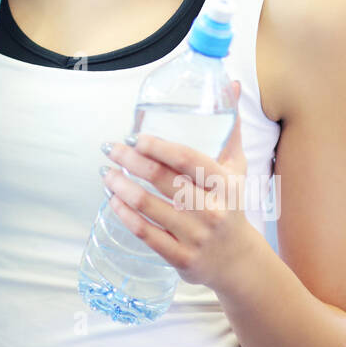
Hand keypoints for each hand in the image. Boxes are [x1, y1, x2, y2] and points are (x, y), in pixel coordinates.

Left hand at [102, 80, 257, 293]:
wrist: (239, 262)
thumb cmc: (232, 206)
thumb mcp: (237, 168)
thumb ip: (231, 128)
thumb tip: (232, 84)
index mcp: (224, 184)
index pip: (187, 160)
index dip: (157, 147)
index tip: (133, 137)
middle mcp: (211, 210)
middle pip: (162, 180)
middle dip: (129, 161)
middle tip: (109, 149)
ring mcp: (194, 236)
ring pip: (149, 207)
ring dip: (121, 187)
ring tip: (106, 173)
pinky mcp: (180, 258)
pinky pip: (146, 234)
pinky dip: (125, 215)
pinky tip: (113, 201)